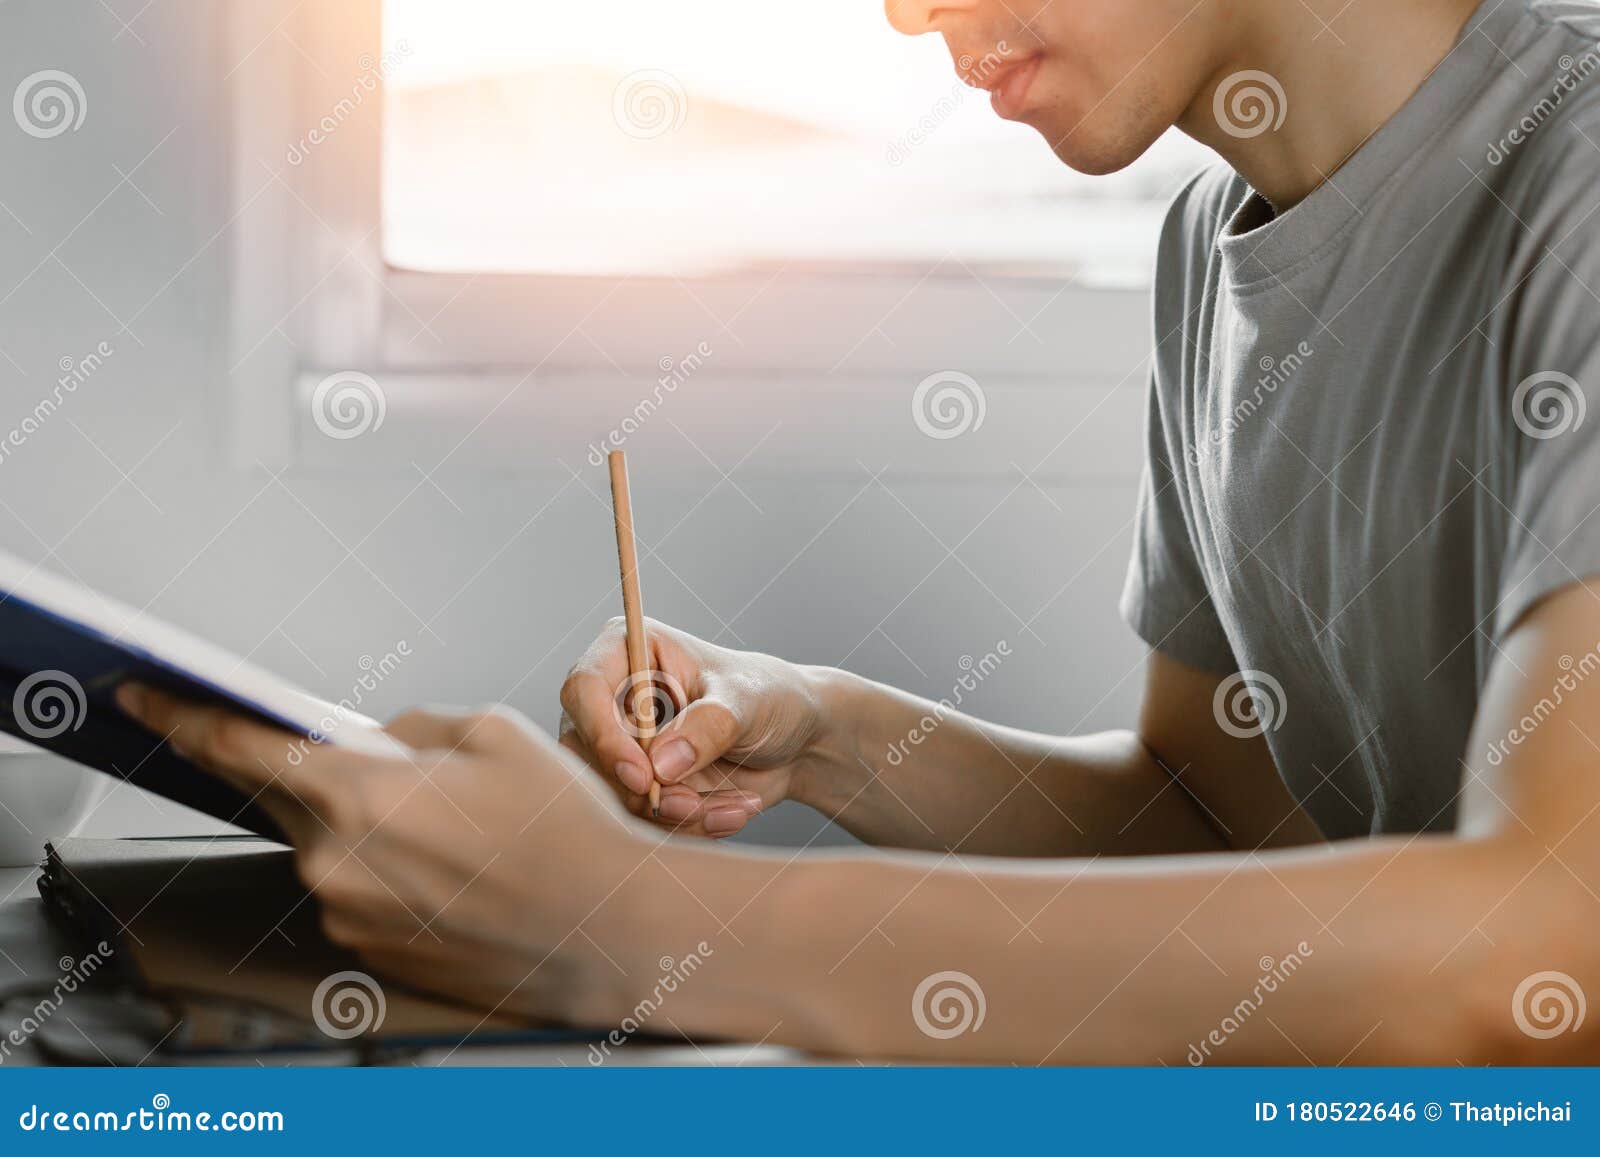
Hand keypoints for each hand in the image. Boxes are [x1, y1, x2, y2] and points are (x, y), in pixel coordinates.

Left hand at [115, 685, 655, 1025]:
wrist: (604, 928)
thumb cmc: (560, 829)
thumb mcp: (494, 732)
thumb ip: (409, 726)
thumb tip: (371, 740)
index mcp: (356, 792)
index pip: (235, 747)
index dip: (179, 718)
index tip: (141, 700)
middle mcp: (332, 860)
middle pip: (281, 794)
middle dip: (313, 769)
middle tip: (385, 769)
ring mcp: (345, 912)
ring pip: (323, 843)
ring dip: (362, 824)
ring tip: (450, 829)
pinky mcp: (365, 950)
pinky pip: (350, 888)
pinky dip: (382, 867)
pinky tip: (449, 867)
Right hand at [559, 618, 825, 837]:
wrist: (797, 742)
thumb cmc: (771, 698)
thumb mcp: (749, 701)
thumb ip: (708, 725)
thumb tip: (660, 763)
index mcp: (629, 649)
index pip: (584, 688)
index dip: (602, 734)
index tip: (644, 776)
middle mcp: (613, 698)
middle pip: (584, 753)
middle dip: (640, 790)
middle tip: (692, 803)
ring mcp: (622, 746)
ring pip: (614, 794)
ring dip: (673, 813)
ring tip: (733, 804)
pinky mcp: (640, 786)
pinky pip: (641, 821)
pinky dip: (688, 826)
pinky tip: (733, 810)